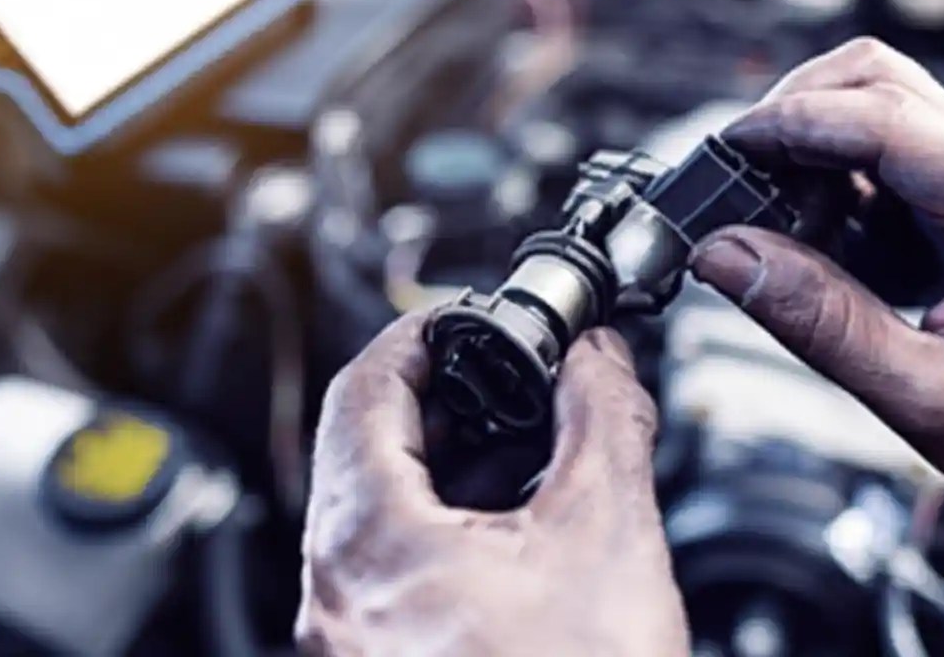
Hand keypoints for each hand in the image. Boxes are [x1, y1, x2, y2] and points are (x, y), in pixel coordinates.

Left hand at [295, 313, 688, 656]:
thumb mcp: (606, 533)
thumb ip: (601, 418)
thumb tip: (597, 360)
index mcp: (368, 545)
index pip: (362, 390)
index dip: (418, 334)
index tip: (462, 318)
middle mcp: (337, 595)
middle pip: (361, 446)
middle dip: (437, 396)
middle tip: (499, 373)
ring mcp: (352, 640)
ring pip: (375, 507)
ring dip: (440, 458)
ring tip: (514, 441)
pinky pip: (390, 563)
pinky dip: (440, 519)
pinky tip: (507, 525)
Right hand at [691, 37, 943, 611]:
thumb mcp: (923, 394)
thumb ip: (817, 319)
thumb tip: (725, 256)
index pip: (883, 117)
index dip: (789, 124)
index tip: (723, 155)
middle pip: (877, 86)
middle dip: (793, 123)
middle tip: (733, 187)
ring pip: (878, 119)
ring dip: (812, 162)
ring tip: (775, 236)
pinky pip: (890, 167)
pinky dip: (838, 194)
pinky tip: (823, 256)